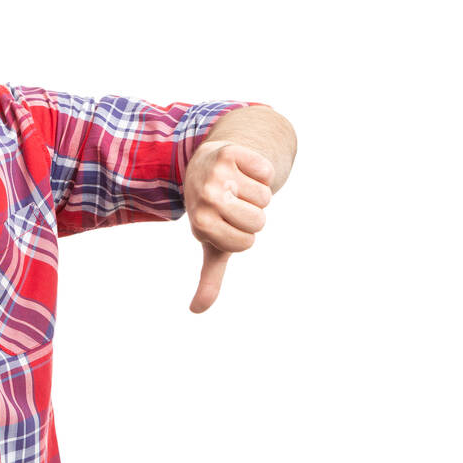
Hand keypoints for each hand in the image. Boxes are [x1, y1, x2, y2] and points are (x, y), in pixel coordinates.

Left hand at [182, 140, 273, 312]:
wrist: (205, 165)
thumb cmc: (212, 211)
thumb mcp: (211, 243)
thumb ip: (208, 278)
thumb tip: (196, 310)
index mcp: (201, 222)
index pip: (246, 242)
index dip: (244, 236)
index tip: (227, 225)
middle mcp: (205, 197)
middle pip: (258, 221)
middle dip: (252, 216)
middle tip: (233, 205)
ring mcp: (217, 173)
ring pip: (265, 196)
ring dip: (257, 193)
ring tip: (237, 187)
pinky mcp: (230, 151)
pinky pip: (266, 171)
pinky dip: (260, 171)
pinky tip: (242, 170)